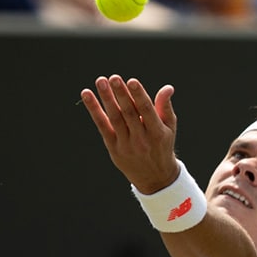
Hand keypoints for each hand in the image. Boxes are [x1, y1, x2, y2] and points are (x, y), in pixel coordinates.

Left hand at [81, 75, 180, 193]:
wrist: (155, 179)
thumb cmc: (162, 146)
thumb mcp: (169, 128)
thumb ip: (165, 107)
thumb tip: (167, 88)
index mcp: (157, 133)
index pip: (147, 112)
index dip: (139, 96)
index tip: (132, 81)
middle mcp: (141, 140)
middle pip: (129, 114)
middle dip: (121, 95)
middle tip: (114, 78)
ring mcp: (126, 145)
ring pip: (115, 118)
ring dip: (106, 99)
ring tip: (101, 81)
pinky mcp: (113, 148)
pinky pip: (102, 126)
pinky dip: (94, 110)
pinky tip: (87, 95)